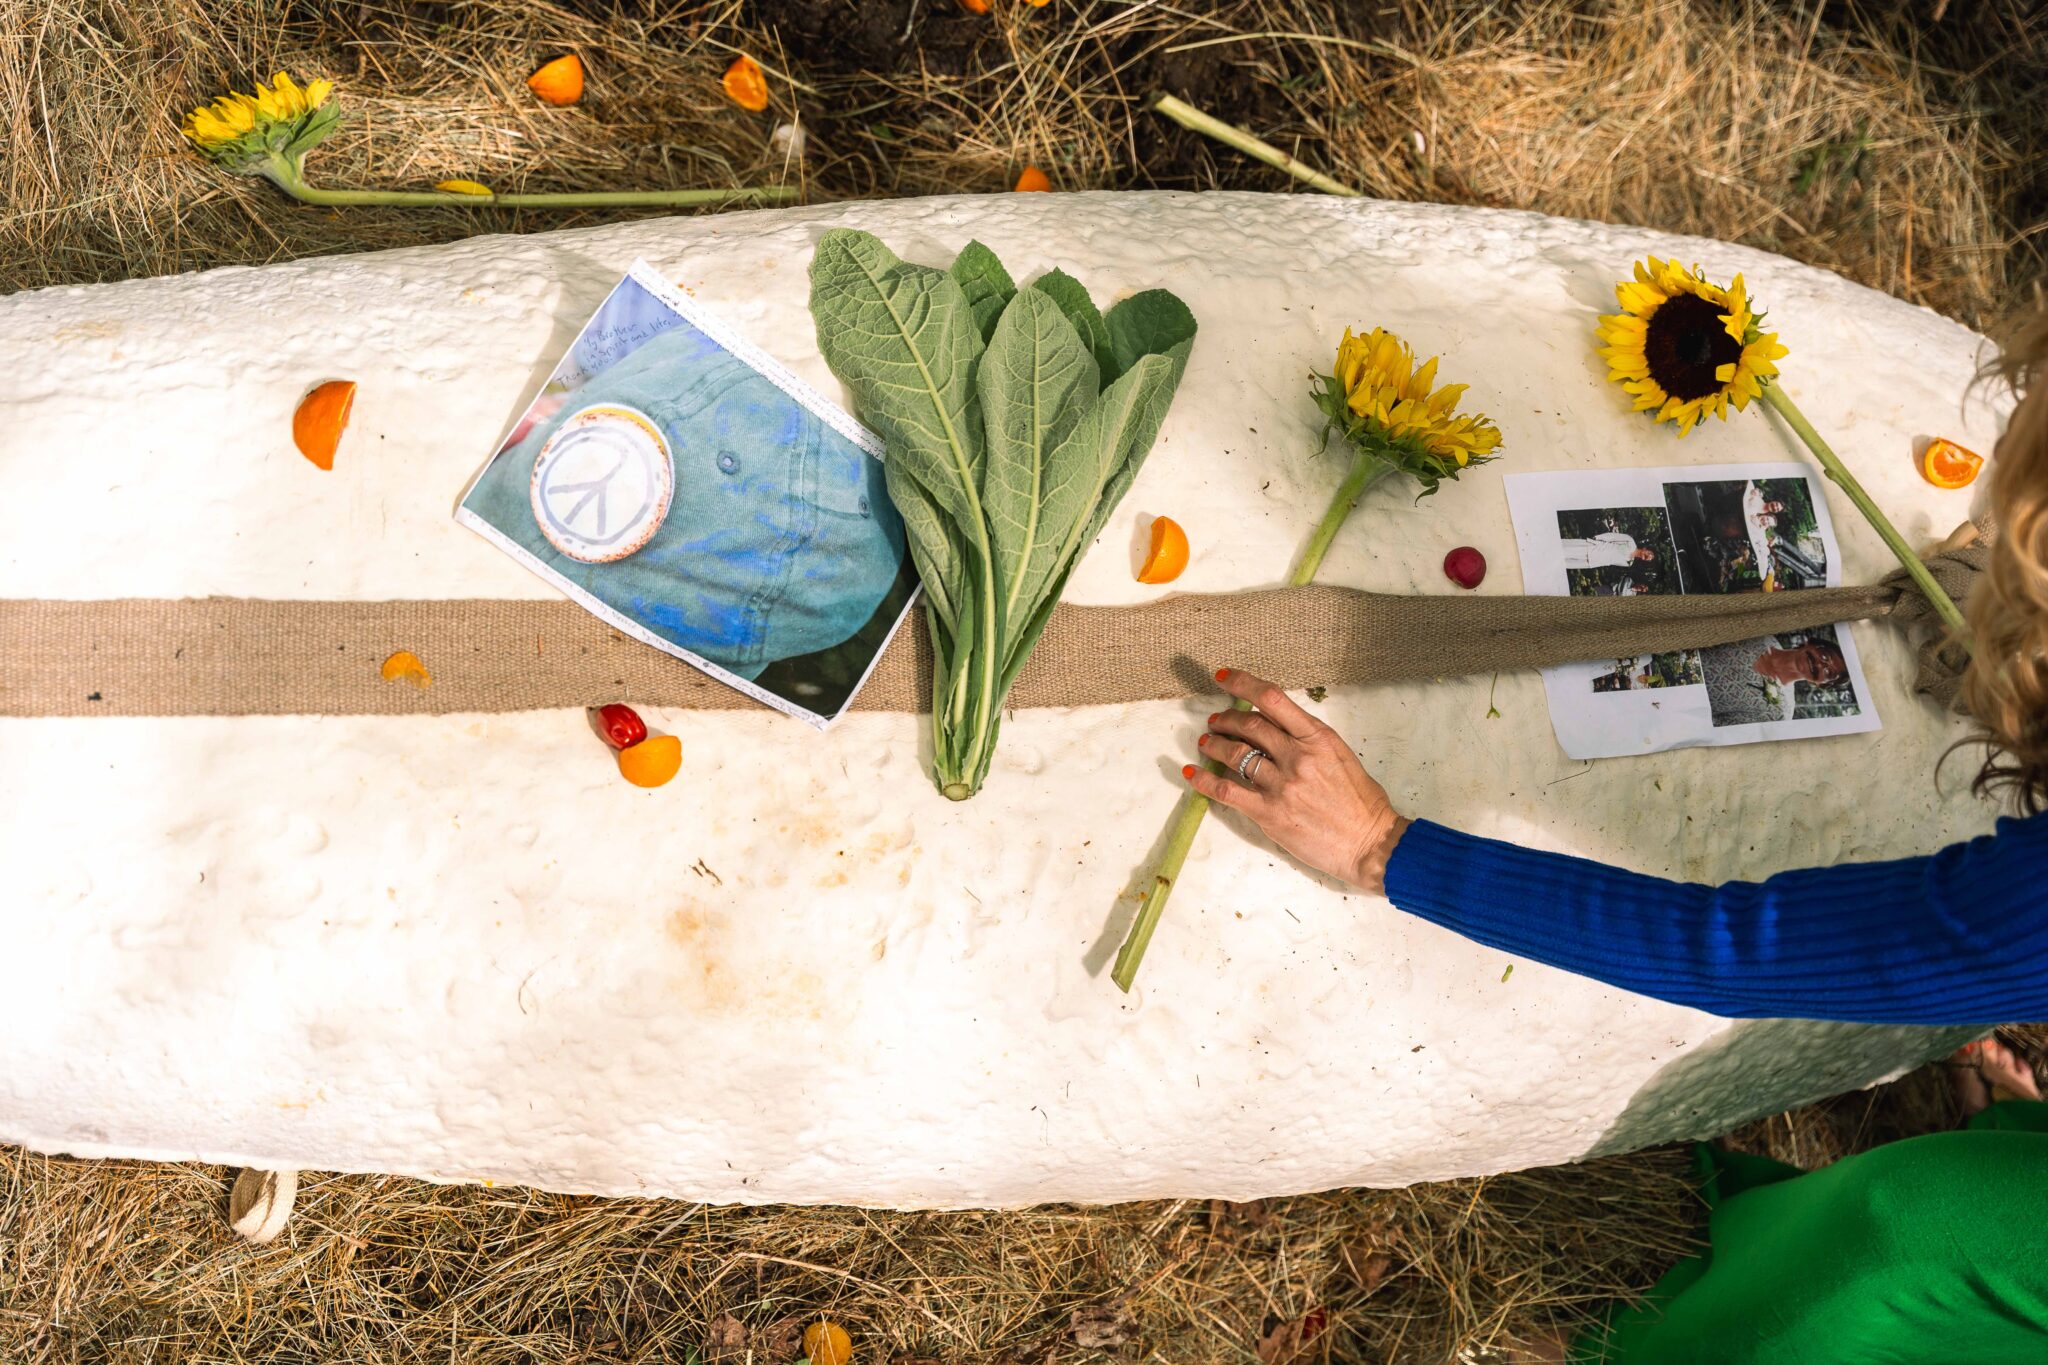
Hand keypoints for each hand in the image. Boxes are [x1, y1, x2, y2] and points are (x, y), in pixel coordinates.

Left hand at [1182, 667, 1408, 893]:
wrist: (1370, 843)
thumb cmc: (1360, 802)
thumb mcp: (1339, 755)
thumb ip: (1308, 739)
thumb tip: (1275, 727)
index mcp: (1318, 737)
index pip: (1272, 699)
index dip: (1242, 684)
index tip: (1223, 678)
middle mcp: (1298, 756)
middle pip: (1249, 725)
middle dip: (1226, 720)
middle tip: (1216, 722)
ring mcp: (1282, 785)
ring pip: (1234, 754)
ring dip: (1214, 745)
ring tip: (1206, 743)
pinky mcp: (1269, 812)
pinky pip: (1226, 789)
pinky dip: (1203, 780)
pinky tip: (1192, 773)